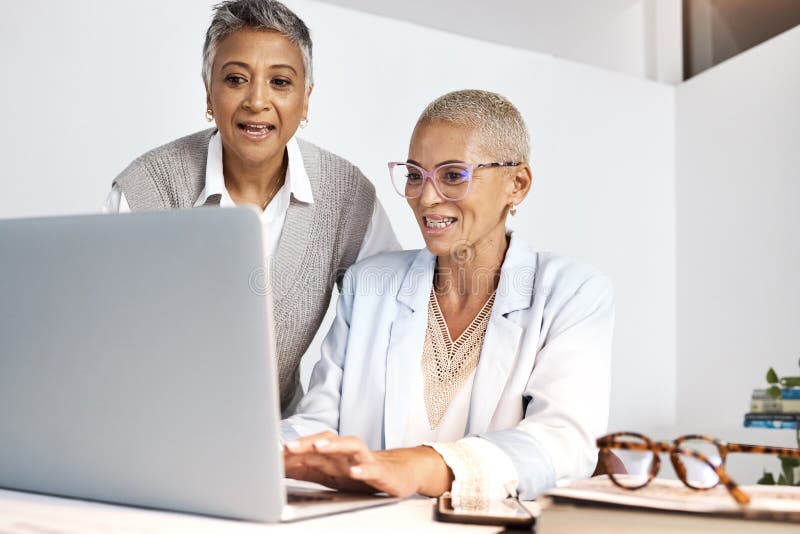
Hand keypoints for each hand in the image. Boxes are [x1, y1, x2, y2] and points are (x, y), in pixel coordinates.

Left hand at [283, 432, 452, 497]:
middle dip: (307, 443)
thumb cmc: (359, 471)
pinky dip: (362, 469)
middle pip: (327, 441)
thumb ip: (306, 470)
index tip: (273, 454)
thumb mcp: (330, 474)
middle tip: (288, 446)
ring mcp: (364, 460)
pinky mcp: (381, 472)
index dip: (293, 450)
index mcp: (333, 453)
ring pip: (350, 446)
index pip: (311, 447)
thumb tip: (280, 467)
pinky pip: (371, 469)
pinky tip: (353, 472)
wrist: (398, 473)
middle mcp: (347, 453)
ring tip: (319, 447)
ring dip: (334, 445)